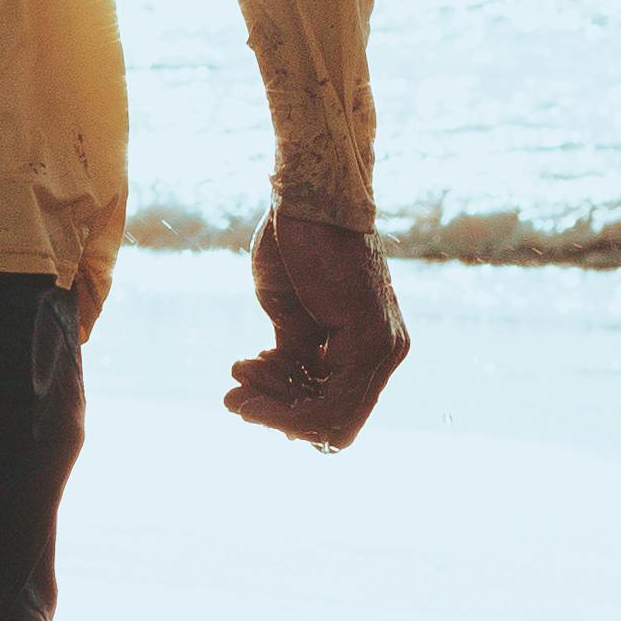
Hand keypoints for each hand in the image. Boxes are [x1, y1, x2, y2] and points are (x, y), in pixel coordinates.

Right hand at [229, 211, 407, 448]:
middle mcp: (386, 353)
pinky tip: (246, 373)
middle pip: (333, 424)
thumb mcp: (291, 316)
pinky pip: (333, 403)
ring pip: (332, 420)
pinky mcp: (372, 339)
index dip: (284, 415)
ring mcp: (384, 348)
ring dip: (273, 411)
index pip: (334, 411)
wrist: (307, 196)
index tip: (242, 393)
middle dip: (275, 417)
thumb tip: (283, 400)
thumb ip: (297, 358)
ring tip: (235, 385)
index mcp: (369, 348)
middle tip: (234, 398)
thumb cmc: (298, 245)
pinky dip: (284, 403)